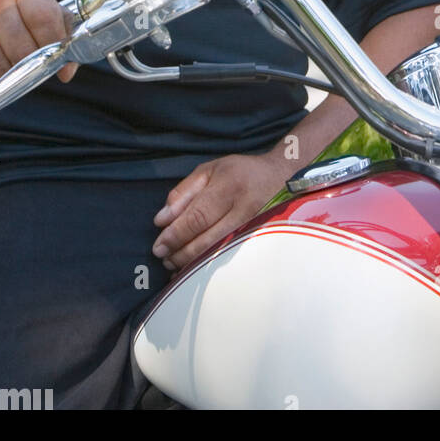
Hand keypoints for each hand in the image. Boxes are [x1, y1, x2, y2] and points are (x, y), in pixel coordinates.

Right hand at [0, 0, 78, 93]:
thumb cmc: (3, 9)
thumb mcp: (35, 7)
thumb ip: (60, 33)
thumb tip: (67, 70)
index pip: (44, 17)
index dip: (54, 44)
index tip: (56, 60)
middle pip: (21, 47)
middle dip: (30, 66)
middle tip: (31, 72)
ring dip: (8, 79)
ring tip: (11, 76)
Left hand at [152, 150, 290, 271]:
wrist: (281, 176)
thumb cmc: (240, 172)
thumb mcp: (209, 171)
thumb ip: (183, 193)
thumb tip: (161, 220)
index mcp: (229, 187)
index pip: (198, 216)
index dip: (176, 234)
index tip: (158, 245)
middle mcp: (243, 209)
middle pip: (207, 238)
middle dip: (180, 252)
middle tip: (162, 257)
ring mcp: (253, 227)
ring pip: (217, 252)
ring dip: (191, 262)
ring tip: (173, 264)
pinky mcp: (256, 239)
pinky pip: (228, 256)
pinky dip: (206, 265)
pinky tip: (192, 269)